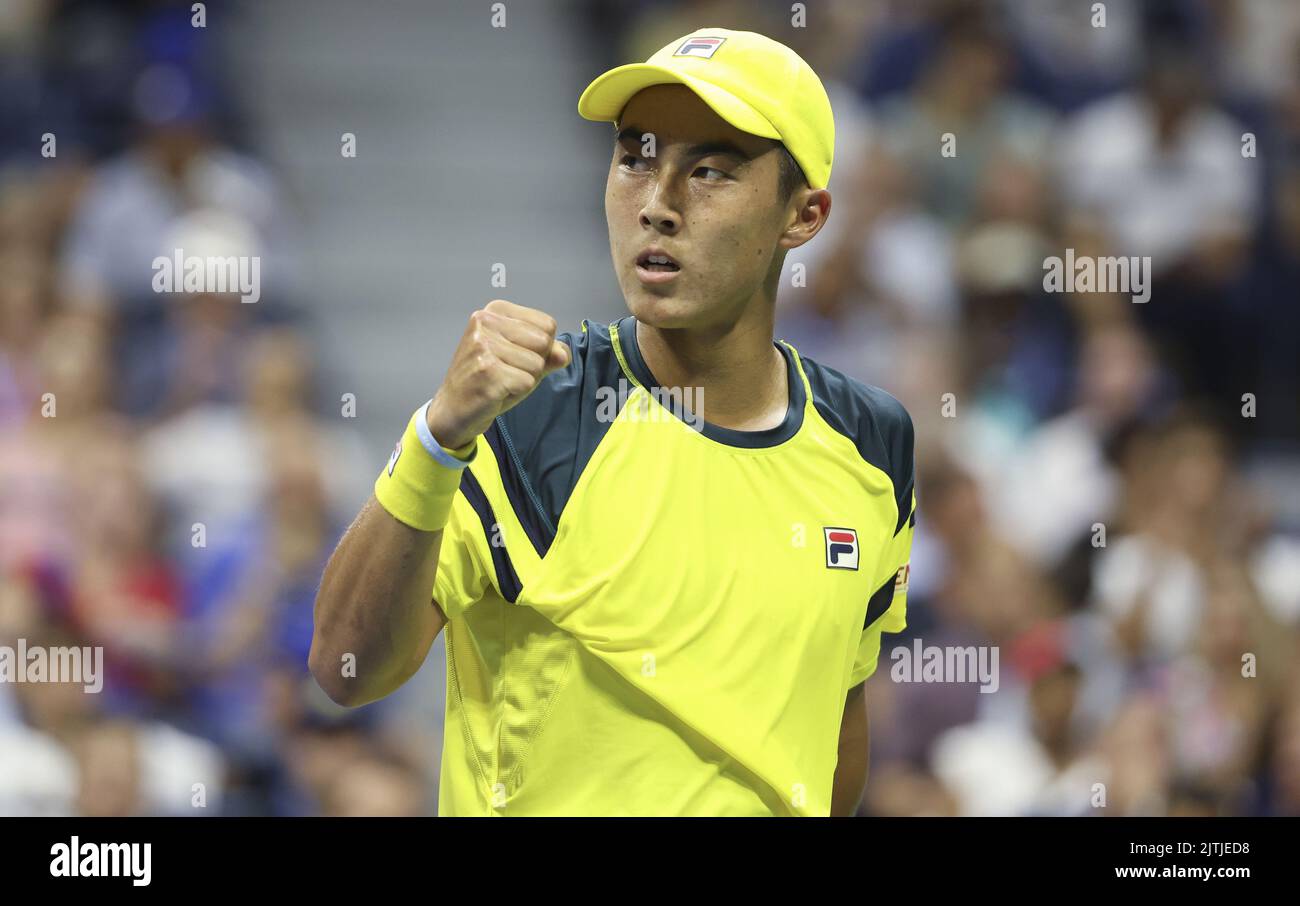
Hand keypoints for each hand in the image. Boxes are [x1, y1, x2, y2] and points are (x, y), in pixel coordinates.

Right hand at [426, 300, 569, 449]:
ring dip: (524, 380)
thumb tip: (564, 353)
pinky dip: (516, 392)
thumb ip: (547, 352)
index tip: (514, 356)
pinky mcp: (487, 371)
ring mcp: (484, 346)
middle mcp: (486, 322)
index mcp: (495, 310)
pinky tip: (495, 391)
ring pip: (537, 364)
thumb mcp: (521, 359)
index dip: (541, 348)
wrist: (454, 408)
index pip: (548, 324)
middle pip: (544, 342)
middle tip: (507, 371)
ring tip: (500, 381)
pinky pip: (527, 383)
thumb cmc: (488, 379)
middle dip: (534, 363)